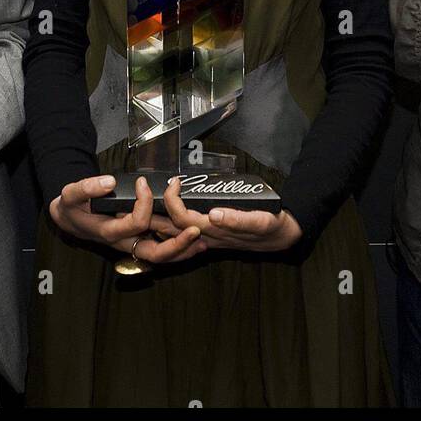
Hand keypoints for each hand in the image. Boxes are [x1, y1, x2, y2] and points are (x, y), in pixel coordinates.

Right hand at [49, 175, 206, 264]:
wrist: (68, 219)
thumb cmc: (71, 206)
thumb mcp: (71, 194)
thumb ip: (87, 188)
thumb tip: (109, 182)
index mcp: (109, 231)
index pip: (135, 223)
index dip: (143, 202)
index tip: (144, 183)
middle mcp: (122, 243)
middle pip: (153, 253)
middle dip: (176, 244)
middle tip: (195, 230)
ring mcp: (131, 245)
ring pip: (159, 256)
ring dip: (182, 251)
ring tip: (202, 242)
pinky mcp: (136, 242)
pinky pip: (159, 251)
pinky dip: (177, 249)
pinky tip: (193, 242)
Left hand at [150, 177, 302, 252]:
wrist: (282, 237)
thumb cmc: (272, 227)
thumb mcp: (261, 222)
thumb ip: (238, 219)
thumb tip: (214, 214)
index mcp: (215, 231)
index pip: (183, 218)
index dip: (173, 200)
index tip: (174, 181)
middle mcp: (207, 237)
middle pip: (170, 228)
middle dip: (151, 215)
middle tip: (137, 196)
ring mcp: (207, 238)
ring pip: (173, 233)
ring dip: (156, 220)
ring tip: (140, 206)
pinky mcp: (210, 235)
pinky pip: (182, 233)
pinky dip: (169, 224)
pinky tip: (161, 216)